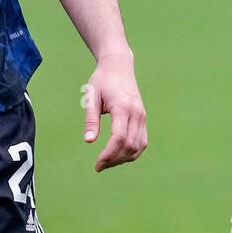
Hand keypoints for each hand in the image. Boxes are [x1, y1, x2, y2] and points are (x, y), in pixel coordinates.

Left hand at [83, 49, 147, 171]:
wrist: (119, 66)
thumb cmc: (102, 80)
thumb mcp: (92, 97)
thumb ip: (91, 120)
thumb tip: (88, 141)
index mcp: (122, 107)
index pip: (119, 138)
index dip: (109, 154)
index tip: (97, 164)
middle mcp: (136, 113)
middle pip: (129, 146)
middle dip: (114, 160)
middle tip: (99, 166)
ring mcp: (142, 116)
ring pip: (138, 146)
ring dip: (123, 159)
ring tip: (107, 162)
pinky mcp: (143, 118)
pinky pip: (142, 142)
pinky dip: (132, 153)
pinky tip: (119, 155)